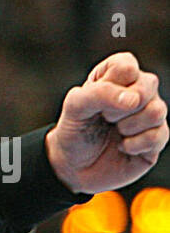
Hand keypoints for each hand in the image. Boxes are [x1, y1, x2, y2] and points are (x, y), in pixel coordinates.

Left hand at [46, 52, 166, 193]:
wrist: (74, 166)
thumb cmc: (75, 131)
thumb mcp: (75, 107)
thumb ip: (99, 93)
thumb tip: (133, 99)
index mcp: (117, 75)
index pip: (126, 65)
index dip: (110, 86)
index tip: (95, 102)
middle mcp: (139, 90)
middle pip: (149, 84)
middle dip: (120, 107)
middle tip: (105, 118)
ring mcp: (151, 113)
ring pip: (157, 111)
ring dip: (128, 126)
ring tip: (115, 131)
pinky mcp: (158, 138)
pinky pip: (158, 135)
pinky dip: (134, 144)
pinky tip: (123, 146)